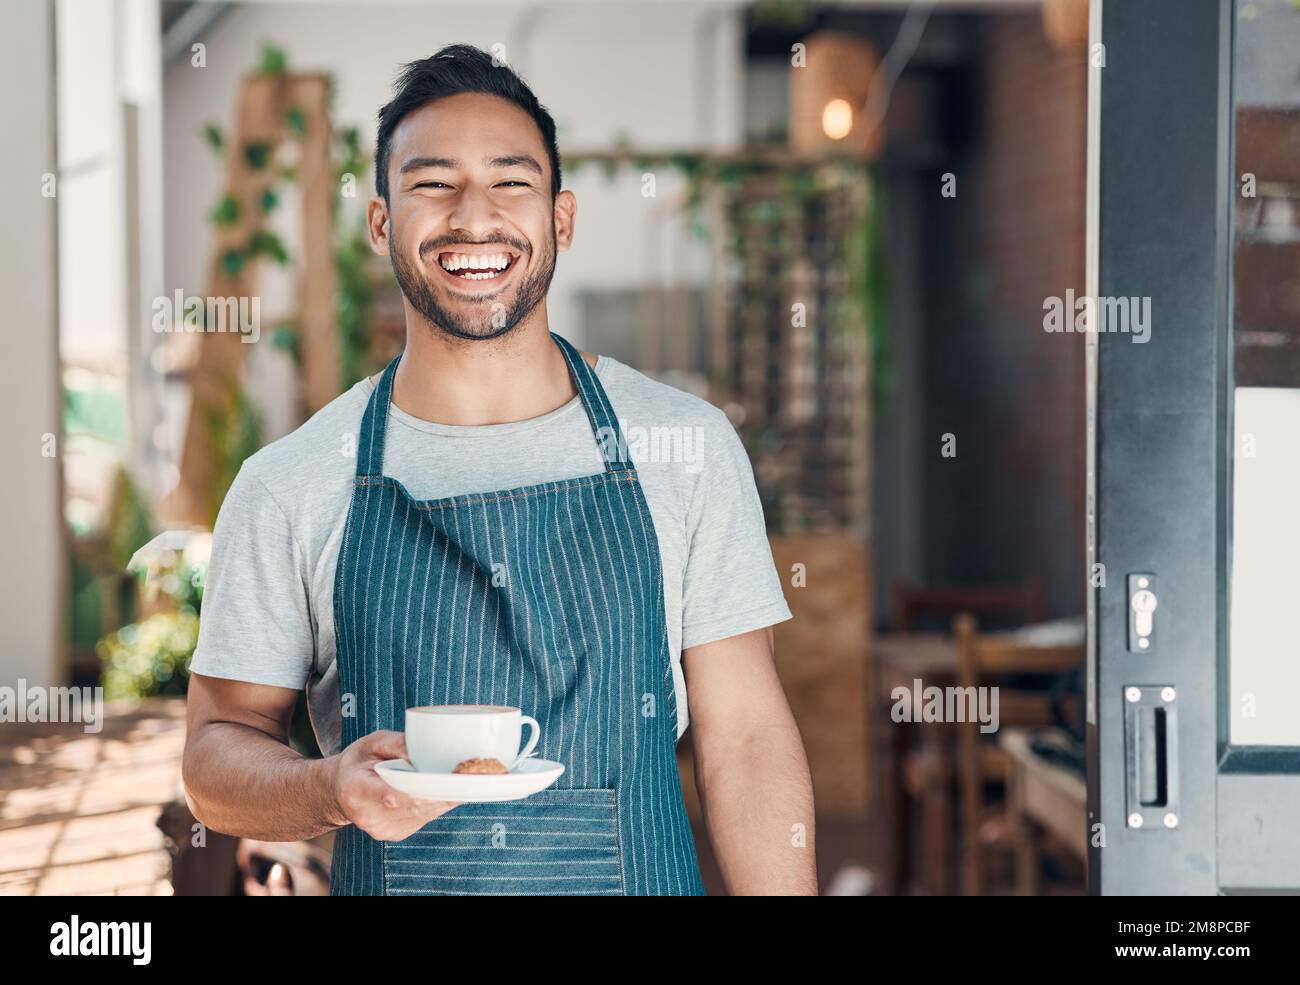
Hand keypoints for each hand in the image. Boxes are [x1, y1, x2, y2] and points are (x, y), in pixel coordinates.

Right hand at [327, 730, 460, 840]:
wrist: (340, 792)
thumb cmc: (358, 762)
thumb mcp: (371, 742)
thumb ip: (396, 743)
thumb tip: (425, 748)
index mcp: (356, 790)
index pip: (390, 793)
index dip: (419, 787)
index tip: (444, 777)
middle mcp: (370, 815)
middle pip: (415, 804)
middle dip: (443, 788)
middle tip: (471, 771)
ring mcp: (384, 829)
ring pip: (426, 812)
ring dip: (448, 795)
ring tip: (469, 775)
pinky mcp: (397, 834)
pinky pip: (426, 816)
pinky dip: (441, 801)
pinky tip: (452, 786)